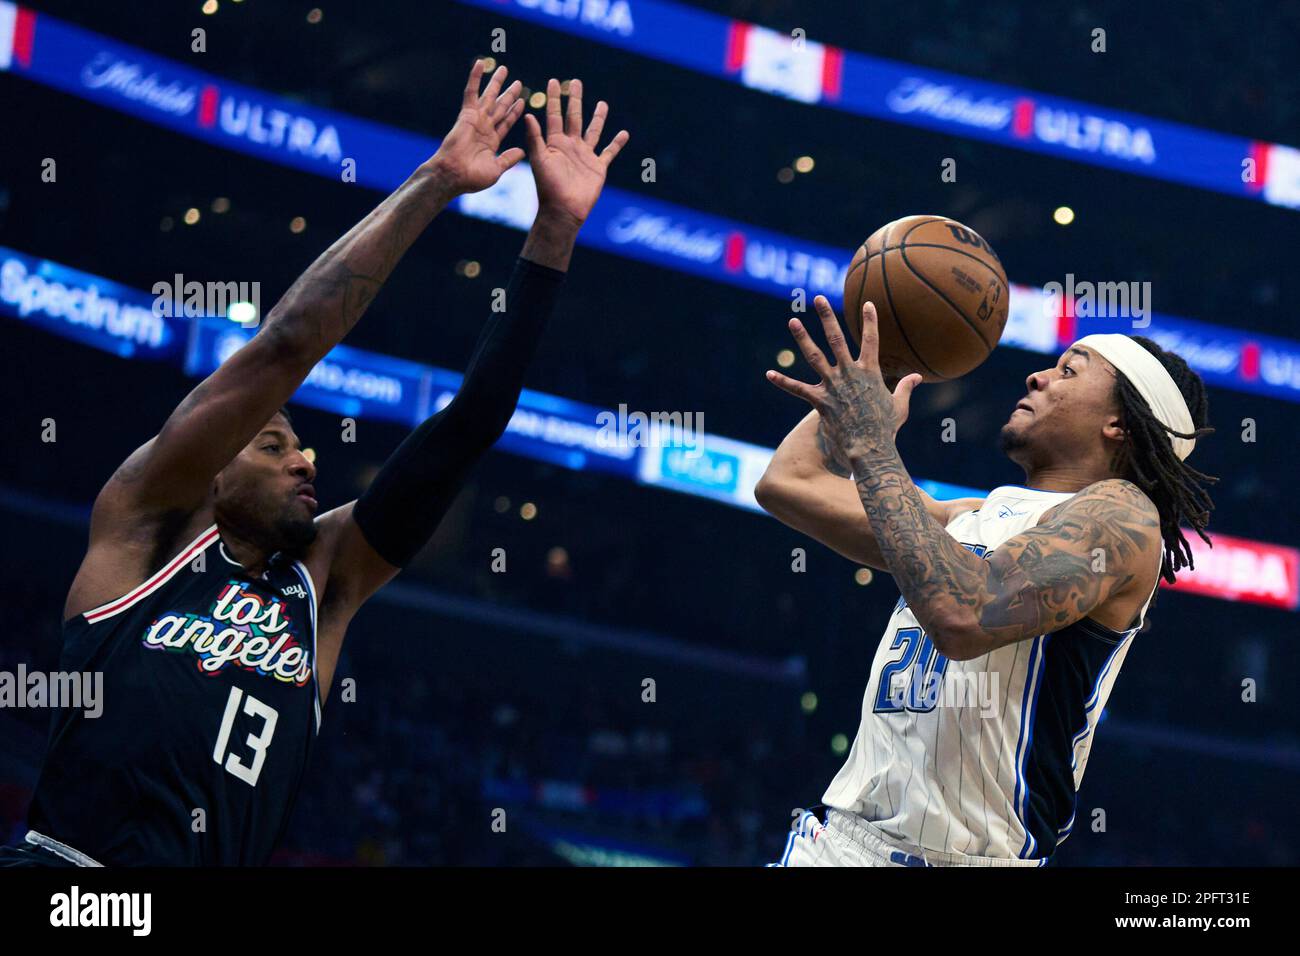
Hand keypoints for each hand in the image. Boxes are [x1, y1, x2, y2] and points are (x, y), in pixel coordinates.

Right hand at [426, 59, 526, 194]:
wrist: (454, 175)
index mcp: (491, 141)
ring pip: (489, 97)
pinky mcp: (467, 114)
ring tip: (504, 70)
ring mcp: (476, 120)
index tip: (523, 102)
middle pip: (500, 107)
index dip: (514, 112)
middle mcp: (484, 128)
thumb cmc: (472, 178)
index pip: (506, 122)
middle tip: (519, 83)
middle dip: (509, 95)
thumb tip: (522, 151)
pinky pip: (471, 92)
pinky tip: (479, 64)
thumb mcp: (496, 169)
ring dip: (496, 83)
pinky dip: (475, 77)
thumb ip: (508, 159)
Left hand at [524, 78, 628, 227]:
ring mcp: (585, 156)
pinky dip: (616, 143)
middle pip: (574, 117)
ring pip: (593, 131)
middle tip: (576, 82)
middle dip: (575, 100)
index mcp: (554, 143)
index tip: (554, 81)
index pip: (554, 115)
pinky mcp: (598, 167)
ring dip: (598, 117)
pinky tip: (623, 133)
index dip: (554, 99)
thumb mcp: (539, 160)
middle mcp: (570, 146)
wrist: (563, 210)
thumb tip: (529, 114)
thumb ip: (535, 138)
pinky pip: (609, 152)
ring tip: (602, 103)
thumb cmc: (548, 187)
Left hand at [766, 297, 922, 461]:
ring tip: (792, 321)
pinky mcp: (820, 400)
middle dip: (827, 317)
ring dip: (802, 338)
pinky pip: (798, 389)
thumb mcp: (899, 406)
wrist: (870, 447)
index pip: (871, 340)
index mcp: (870, 372)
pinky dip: (783, 382)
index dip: (870, 321)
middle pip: (836, 339)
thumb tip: (917, 377)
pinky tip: (769, 374)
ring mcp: (833, 385)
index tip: (868, 304)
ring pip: (814, 356)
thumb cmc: (886, 428)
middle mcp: (849, 373)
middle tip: (819, 299)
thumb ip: (905, 388)